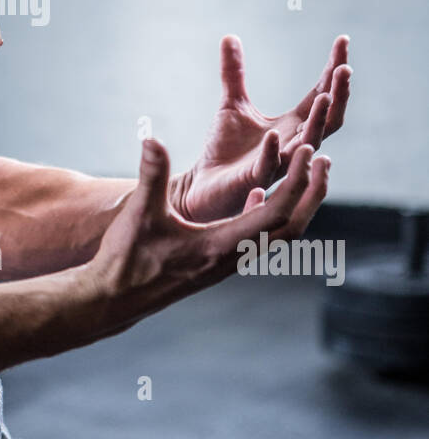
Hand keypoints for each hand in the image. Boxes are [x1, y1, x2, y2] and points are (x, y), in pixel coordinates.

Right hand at [88, 138, 329, 330]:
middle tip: (324, 160)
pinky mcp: (218, 262)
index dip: (295, 181)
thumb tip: (153, 139)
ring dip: (296, 203)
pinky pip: (257, 238)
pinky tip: (256, 193)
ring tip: (305, 173)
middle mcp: (233, 258)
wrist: (114, 299)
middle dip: (312, 193)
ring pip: (278, 235)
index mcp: (221, 246)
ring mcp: (228, 263)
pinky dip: (268, 213)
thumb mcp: (139, 214)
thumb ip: (151, 175)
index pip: (274, 213)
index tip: (309, 152)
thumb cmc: (126, 260)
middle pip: (292, 228)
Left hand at [172, 35, 350, 223]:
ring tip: (325, 95)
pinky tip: (274, 134)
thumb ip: (234, 73)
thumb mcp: (231, 104)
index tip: (342, 41)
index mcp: (292, 127)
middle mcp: (292, 145)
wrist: (201, 186)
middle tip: (345, 68)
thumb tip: (230, 36)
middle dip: (338, 94)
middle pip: (327, 120)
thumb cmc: (223, 149)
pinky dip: (273, 150)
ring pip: (308, 145)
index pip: (320, 96)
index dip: (332, 71)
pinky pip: (268, 166)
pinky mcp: (253, 180)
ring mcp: (277, 165)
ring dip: (318, 121)